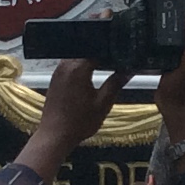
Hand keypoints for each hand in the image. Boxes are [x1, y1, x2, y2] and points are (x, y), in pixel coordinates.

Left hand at [18, 56, 128, 176]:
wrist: (55, 136)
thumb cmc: (80, 122)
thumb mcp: (103, 103)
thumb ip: (116, 83)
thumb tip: (129, 70)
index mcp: (78, 67)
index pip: (98, 48)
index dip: (112, 49)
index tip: (123, 52)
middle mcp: (66, 64)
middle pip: (87, 50)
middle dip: (102, 53)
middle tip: (118, 57)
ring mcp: (58, 71)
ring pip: (78, 56)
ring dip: (91, 59)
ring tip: (107, 64)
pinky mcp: (55, 78)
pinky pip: (71, 64)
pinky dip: (82, 66)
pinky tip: (92, 73)